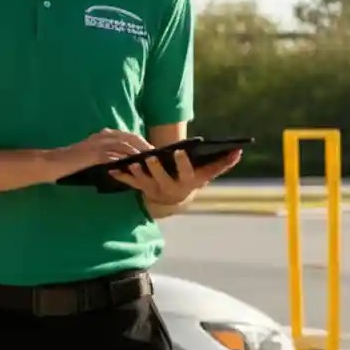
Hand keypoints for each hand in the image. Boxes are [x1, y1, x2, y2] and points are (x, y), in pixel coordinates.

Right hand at [42, 129, 152, 181]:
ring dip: (139, 152)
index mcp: (104, 135)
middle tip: (159, 156)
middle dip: (145, 146)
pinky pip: (114, 155)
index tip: (155, 152)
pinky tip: (135, 167)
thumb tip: (127, 162)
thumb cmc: (73, 163)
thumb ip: (109, 156)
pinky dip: (126, 160)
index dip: (143, 142)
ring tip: (152, 162)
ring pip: (125, 145)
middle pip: (130, 137)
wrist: (53, 163)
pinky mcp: (94, 153)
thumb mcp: (93, 157)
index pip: (129, 135)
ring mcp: (98, 143)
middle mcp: (102, 136)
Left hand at [109, 149, 242, 205]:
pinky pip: (129, 182)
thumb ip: (222, 163)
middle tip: (149, 157)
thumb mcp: (207, 173)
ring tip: (130, 162)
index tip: (179, 152)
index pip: (185, 172)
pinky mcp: (140, 187)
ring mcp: (153, 189)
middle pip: (161, 178)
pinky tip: (110, 169)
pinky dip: (120, 176)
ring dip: (136, 173)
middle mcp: (169, 188)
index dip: (182, 163)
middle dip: (156, 168)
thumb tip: (239, 151)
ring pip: (143, 182)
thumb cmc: (193, 179)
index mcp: (186, 182)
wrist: (174, 199)